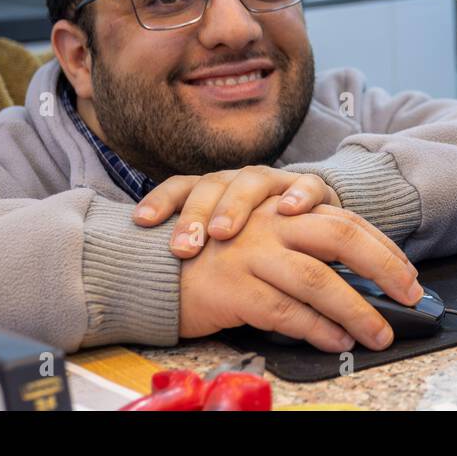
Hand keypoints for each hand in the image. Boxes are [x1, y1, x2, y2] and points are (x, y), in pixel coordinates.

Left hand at [133, 166, 341, 258]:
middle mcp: (241, 181)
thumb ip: (197, 256)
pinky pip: (307, 185)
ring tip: (223, 232)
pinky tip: (287, 211)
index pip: (181, 187)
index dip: (161, 200)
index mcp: (214, 191)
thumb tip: (143, 275)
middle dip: (196, 212)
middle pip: (212, 184)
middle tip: (184, 246)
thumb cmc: (259, 246)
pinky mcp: (313, 189)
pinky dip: (298, 195)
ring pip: (252, 181)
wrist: (312, 231)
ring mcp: (277, 182)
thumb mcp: (224, 250)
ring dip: (236, 204)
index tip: (142, 221)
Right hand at [179, 198, 421, 351]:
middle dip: (384, 267)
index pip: (346, 219)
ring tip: (379, 333)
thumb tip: (361, 282)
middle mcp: (271, 223)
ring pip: (319, 280)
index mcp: (283, 208)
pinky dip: (318, 329)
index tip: (409, 274)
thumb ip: (303, 250)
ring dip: (357, 311)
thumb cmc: (212, 257)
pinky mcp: (233, 288)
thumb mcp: (261, 240)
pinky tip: (337, 341)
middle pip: (341, 237)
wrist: (148, 267)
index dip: (383, 246)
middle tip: (411, 296)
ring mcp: (252, 254)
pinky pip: (286, 312)